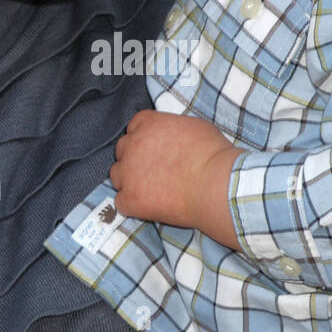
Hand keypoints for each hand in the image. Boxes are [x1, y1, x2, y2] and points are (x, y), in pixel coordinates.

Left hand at [109, 110, 240, 237]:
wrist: (214, 185)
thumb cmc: (213, 154)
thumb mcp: (193, 127)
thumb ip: (172, 129)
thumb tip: (171, 138)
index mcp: (148, 124)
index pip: (134, 126)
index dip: (143, 138)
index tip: (153, 148)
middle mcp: (133, 145)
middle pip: (122, 150)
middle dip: (134, 159)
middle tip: (153, 171)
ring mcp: (128, 173)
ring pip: (117, 176)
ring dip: (129, 181)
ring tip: (151, 191)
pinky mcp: (130, 199)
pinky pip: (121, 202)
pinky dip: (133, 205)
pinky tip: (149, 207)